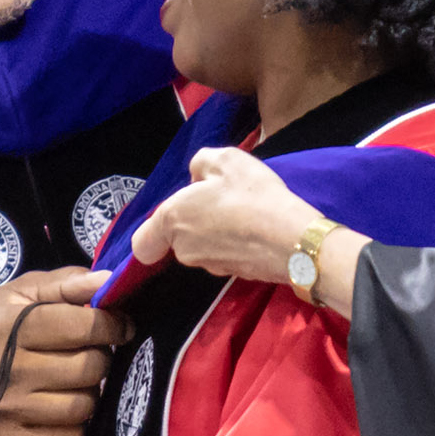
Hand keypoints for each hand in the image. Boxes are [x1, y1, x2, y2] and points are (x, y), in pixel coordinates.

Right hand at [0, 268, 126, 435]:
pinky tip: (63, 405)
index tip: (120, 326)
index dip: (113, 325)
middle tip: (91, 352)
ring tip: (76, 380)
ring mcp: (8, 410)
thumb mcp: (17, 294)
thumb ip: (65, 283)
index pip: (83, 327)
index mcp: (10, 327)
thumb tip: (108, 280)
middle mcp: (8, 370)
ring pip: (84, 406)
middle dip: (101, 357)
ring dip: (91, 392)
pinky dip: (77, 423)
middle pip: (90, 368)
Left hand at [131, 148, 324, 285]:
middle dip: (196, 220)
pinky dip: (236, 245)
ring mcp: (208, 266)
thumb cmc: (253, 196)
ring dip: (217, 232)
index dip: (154, 233)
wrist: (292, 239)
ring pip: (203, 247)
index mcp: (173, 219)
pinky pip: (225, 256)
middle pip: (178, 239)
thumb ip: (201, 163)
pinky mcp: (233, 276)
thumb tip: (196, 177)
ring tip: (247, 213)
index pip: (142, 244)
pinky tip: (257, 230)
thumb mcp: (226, 159)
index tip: (178, 215)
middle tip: (225, 199)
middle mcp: (184, 249)